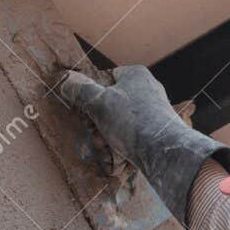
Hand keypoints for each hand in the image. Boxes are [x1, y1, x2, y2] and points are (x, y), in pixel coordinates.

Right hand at [58, 65, 188, 169]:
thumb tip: (65, 80)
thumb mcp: (99, 103)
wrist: (165, 151)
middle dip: (98, 120)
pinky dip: (123, 143)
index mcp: (136, 75)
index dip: (92, 93)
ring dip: (107, 134)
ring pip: (121, 120)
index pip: (106, 77)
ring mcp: (155, 110)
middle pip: (112, 102)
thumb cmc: (132, 121)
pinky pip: (133, 134)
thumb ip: (80, 91)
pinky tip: (118, 154)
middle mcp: (148, 89)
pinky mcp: (159, 130)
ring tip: (104, 146)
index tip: (85, 109)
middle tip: (93, 133)